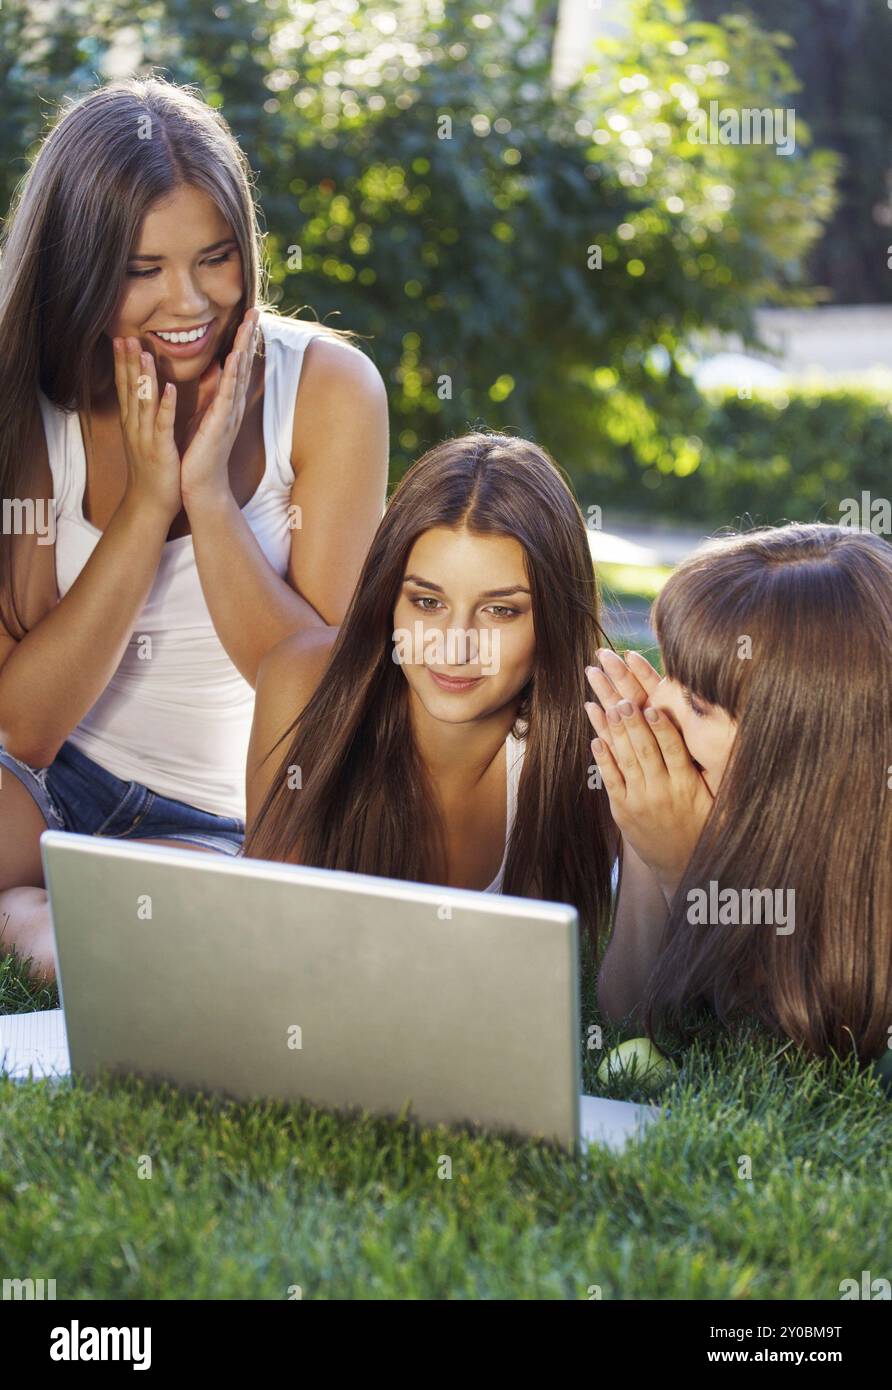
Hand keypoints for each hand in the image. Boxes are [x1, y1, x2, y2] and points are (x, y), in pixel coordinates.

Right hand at [113, 337, 181, 523]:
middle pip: (129, 389)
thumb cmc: (154, 469)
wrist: (151, 503)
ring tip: (143, 353)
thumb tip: (155, 391)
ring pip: (144, 402)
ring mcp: (146, 437)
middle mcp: (135, 426)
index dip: (122, 362)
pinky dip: (165, 406)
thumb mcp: (151, 435)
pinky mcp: (161, 449)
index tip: (121, 338)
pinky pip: (163, 424)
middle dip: (126, 362)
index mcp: (134, 422)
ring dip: (143, 377)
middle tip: (123, 336)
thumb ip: (152, 412)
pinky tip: (168, 389)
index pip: (126, 386)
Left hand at [180, 308, 259, 509]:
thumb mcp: (204, 418)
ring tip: (250, 324)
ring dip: (244, 348)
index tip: (247, 318)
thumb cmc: (199, 456)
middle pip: (243, 365)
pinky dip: (231, 375)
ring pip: (238, 375)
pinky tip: (234, 356)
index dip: (242, 341)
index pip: (237, 367)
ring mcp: (228, 415)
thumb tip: (216, 370)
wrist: (200, 487)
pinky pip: (226, 395)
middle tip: (256, 311)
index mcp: (226, 405)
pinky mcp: (218, 425)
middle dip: (249, 338)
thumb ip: (212, 394)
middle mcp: (231, 407)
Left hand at [584, 651, 712, 897]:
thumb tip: (717, 737)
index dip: (663, 728)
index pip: (674, 750)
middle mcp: (662, 792)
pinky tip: (596, 738)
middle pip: (645, 750)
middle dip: (632, 721)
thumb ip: (708, 771)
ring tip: (604, 706)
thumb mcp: (714, 800)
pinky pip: (611, 780)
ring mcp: (639, 801)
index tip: (654, 707)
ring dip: (613, 732)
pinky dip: (603, 759)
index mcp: (688, 787)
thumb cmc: (703, 827)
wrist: (682, 867)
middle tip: (621, 697)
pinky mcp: (622, 810)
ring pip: (625, 760)